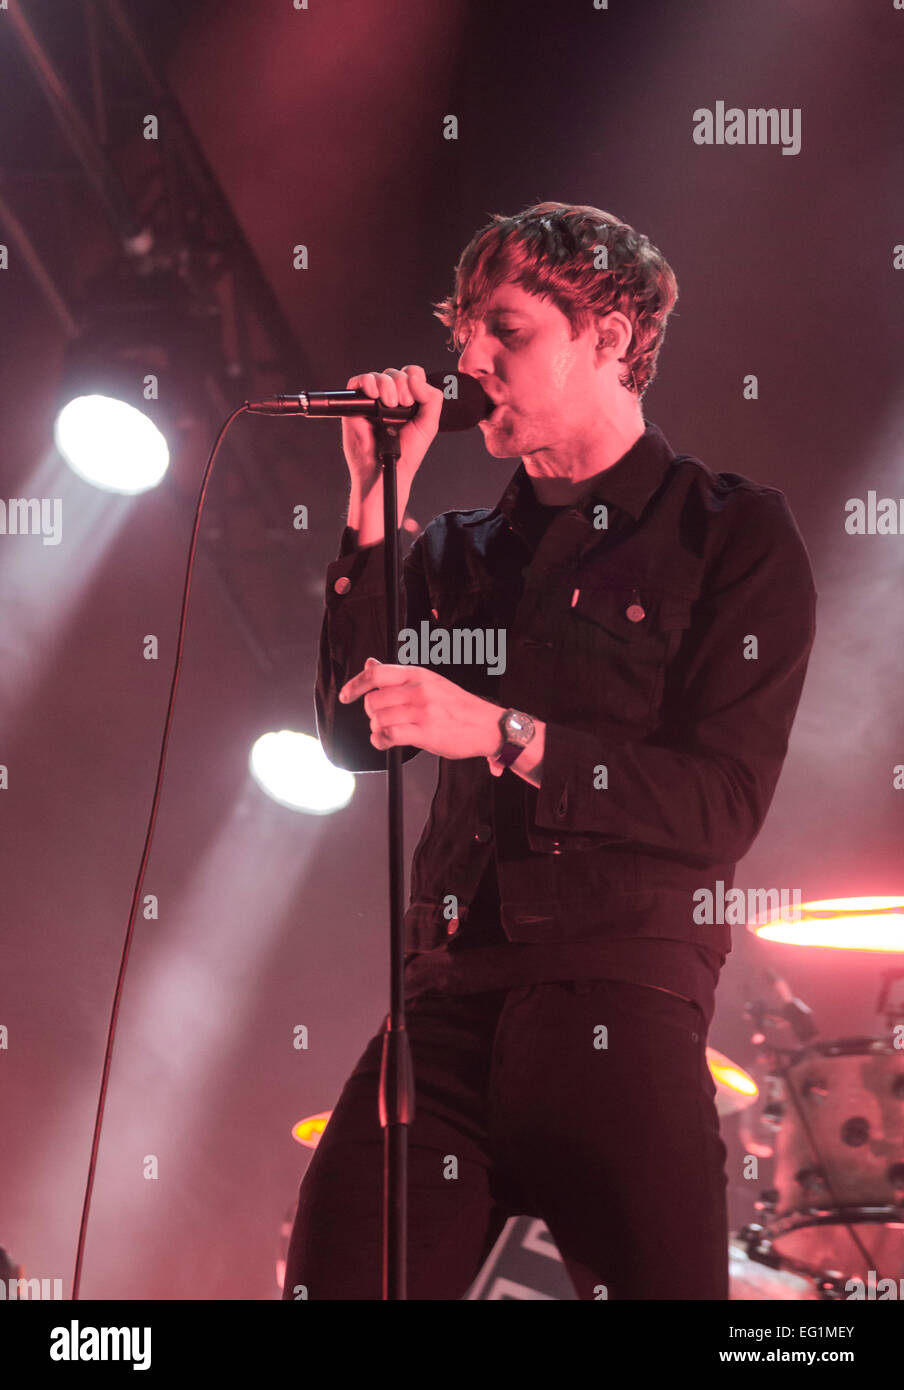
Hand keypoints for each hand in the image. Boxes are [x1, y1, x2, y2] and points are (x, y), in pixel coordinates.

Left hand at [339, 658, 502, 760]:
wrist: (487, 725)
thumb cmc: (458, 706)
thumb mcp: (428, 682)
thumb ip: (397, 675)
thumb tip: (369, 663)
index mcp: (418, 674)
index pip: (376, 674)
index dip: (354, 685)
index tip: (345, 696)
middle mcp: (419, 690)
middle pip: (373, 700)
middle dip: (371, 713)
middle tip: (380, 719)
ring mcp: (422, 711)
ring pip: (379, 718)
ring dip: (376, 728)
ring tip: (386, 732)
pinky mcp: (425, 733)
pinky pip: (389, 735)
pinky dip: (380, 741)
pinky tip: (384, 741)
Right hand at [341, 366, 442, 491]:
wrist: (386, 468)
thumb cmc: (406, 452)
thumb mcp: (428, 424)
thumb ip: (431, 399)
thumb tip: (415, 378)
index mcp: (409, 399)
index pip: (412, 374)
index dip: (413, 380)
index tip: (412, 399)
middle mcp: (390, 397)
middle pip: (396, 373)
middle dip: (401, 385)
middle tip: (402, 404)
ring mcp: (373, 400)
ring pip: (379, 376)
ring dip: (386, 385)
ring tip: (389, 405)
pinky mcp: (356, 404)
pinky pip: (359, 382)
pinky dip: (366, 382)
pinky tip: (373, 394)